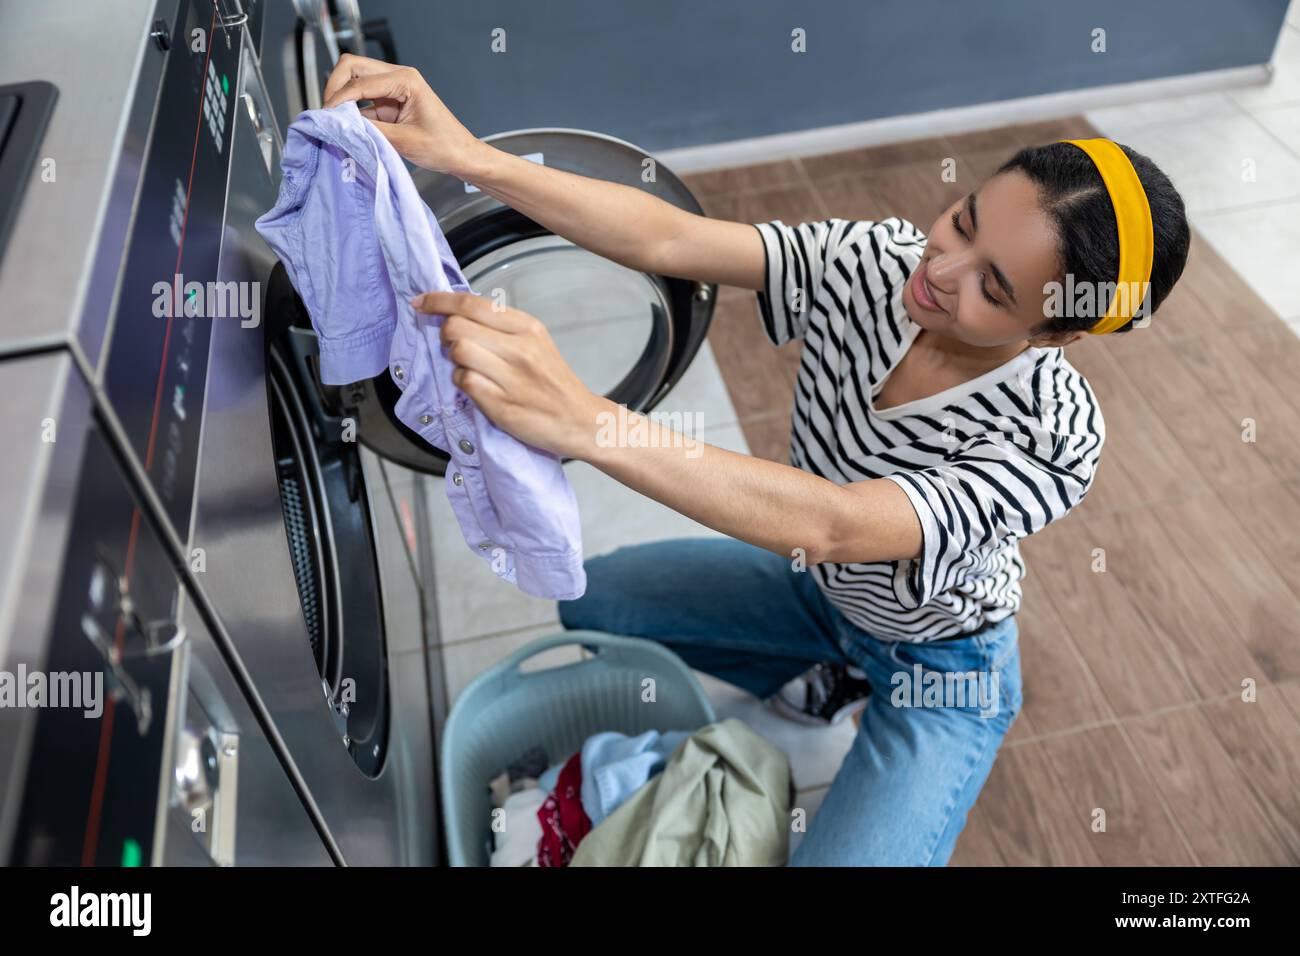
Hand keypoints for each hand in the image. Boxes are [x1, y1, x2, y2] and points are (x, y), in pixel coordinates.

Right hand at [322, 53, 484, 176]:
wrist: (462, 156)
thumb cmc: (446, 146)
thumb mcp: (405, 141)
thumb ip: (372, 132)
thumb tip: (342, 127)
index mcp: (405, 79)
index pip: (359, 80)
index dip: (339, 98)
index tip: (327, 117)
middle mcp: (397, 78)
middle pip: (352, 68)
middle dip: (335, 88)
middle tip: (326, 113)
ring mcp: (391, 90)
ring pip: (353, 83)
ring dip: (341, 100)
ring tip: (334, 123)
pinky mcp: (388, 105)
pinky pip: (361, 103)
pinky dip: (351, 114)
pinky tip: (347, 129)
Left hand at [412, 291, 606, 458]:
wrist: (580, 420)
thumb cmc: (553, 383)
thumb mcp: (535, 343)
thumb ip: (501, 328)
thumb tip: (458, 315)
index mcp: (527, 327)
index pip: (471, 303)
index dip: (438, 300)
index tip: (419, 302)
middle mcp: (520, 348)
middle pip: (457, 326)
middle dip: (445, 335)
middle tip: (454, 346)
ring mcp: (511, 377)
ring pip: (458, 352)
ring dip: (454, 361)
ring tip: (470, 369)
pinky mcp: (502, 404)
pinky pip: (464, 382)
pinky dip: (463, 384)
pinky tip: (478, 389)